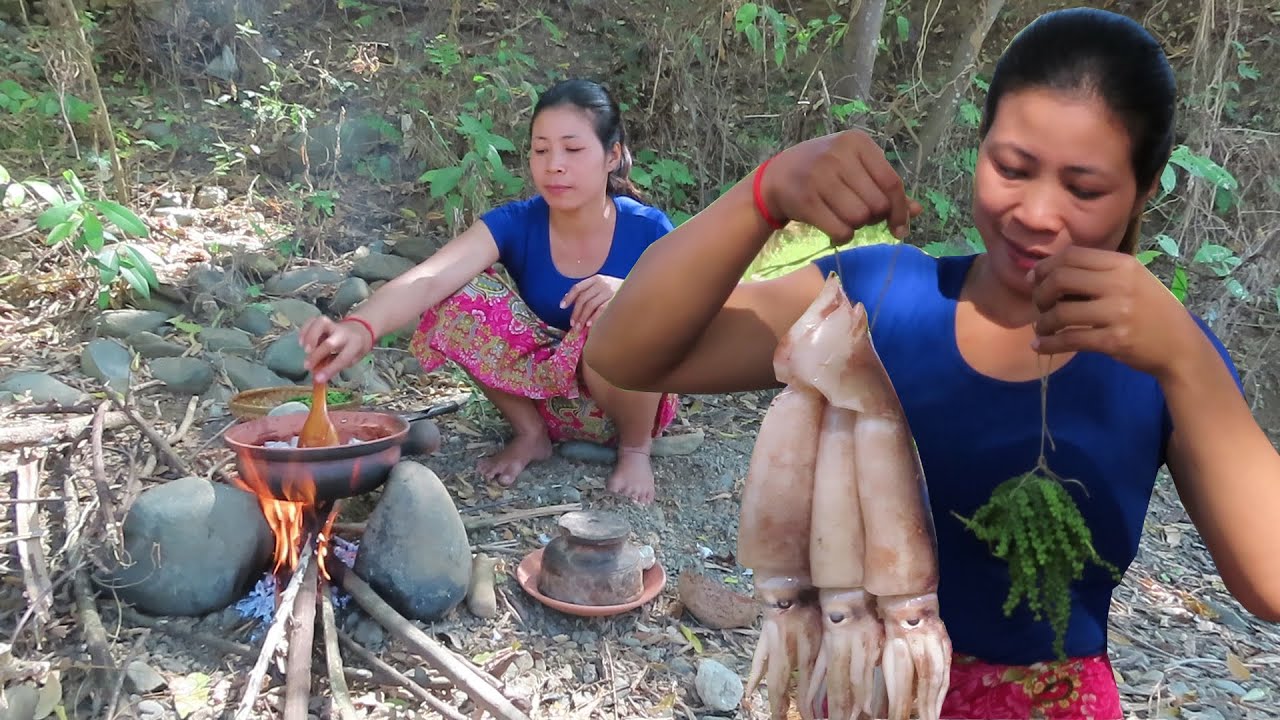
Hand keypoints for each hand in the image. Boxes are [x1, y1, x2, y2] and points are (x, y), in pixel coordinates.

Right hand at [299, 316, 374, 382]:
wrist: (360, 330)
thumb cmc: (354, 349)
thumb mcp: (350, 360)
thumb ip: (335, 365)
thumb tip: (317, 375)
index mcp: (354, 346)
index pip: (343, 358)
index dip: (329, 369)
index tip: (318, 379)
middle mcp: (344, 334)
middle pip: (330, 343)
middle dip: (316, 355)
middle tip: (307, 366)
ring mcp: (333, 325)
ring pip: (321, 324)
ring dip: (310, 337)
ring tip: (304, 350)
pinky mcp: (324, 321)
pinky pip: (312, 321)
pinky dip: (304, 330)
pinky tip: (301, 341)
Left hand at [561, 274, 623, 328]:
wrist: (639, 289)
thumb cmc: (617, 290)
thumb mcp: (603, 286)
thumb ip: (589, 291)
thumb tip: (568, 300)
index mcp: (596, 279)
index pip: (578, 287)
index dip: (569, 297)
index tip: (562, 306)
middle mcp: (601, 283)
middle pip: (583, 298)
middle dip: (576, 313)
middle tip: (573, 324)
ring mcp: (609, 291)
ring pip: (590, 305)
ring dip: (582, 318)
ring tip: (579, 328)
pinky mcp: (616, 300)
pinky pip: (601, 309)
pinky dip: (594, 318)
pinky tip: (590, 325)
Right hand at [760, 130, 923, 243]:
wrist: (776, 176)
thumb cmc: (824, 171)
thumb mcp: (855, 168)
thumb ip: (885, 187)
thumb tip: (916, 211)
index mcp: (857, 143)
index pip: (892, 182)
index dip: (900, 210)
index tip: (899, 227)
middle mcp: (839, 155)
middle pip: (877, 204)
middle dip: (873, 217)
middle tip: (859, 213)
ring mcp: (820, 176)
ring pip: (859, 218)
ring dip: (856, 226)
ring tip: (844, 217)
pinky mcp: (806, 200)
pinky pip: (841, 230)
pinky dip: (842, 236)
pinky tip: (834, 228)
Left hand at [1029, 246, 1197, 379]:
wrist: (1180, 345)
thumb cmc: (1151, 311)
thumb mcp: (1133, 280)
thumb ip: (1098, 273)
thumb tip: (1049, 273)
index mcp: (1123, 264)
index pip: (1072, 255)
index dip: (1045, 266)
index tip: (1033, 279)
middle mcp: (1120, 284)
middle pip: (1061, 279)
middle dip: (1040, 294)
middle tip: (1039, 306)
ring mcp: (1118, 313)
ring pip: (1061, 312)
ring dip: (1043, 323)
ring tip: (1042, 329)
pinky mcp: (1114, 340)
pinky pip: (1070, 340)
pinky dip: (1049, 344)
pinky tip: (1040, 346)